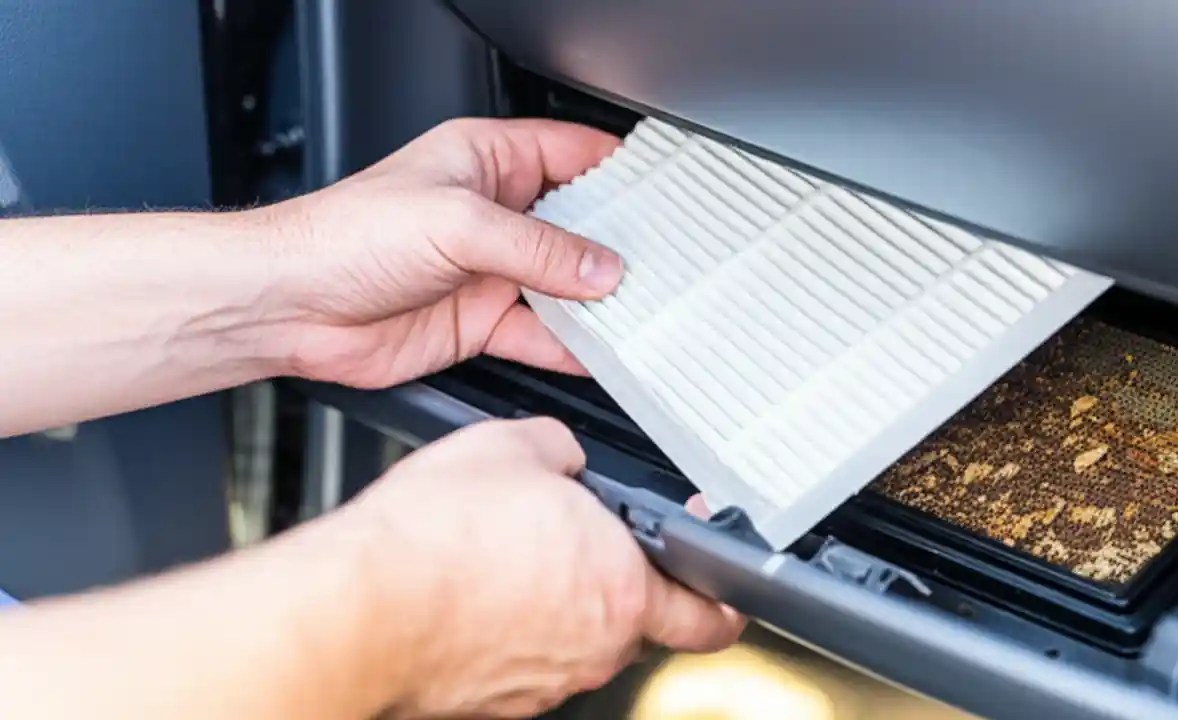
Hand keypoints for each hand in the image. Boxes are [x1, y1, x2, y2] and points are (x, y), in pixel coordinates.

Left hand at [254, 118, 623, 387]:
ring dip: (595, 303)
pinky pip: (538, 334)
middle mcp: (492, 213)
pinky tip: (595, 352)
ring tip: (638, 312)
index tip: (658, 192)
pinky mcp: (477, 322)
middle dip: (614, 246)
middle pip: (575, 227)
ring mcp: (487, 271)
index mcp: (485, 161)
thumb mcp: (457, 223)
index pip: (570, 154)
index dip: (615, 170)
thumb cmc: (345, 235)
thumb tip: (598, 267)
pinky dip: (568, 346)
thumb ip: (537, 247)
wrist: (290, 305)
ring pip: (561, 287)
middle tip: (657, 263)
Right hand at [335, 418, 743, 717]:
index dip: (719, 593)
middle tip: (572, 535)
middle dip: (611, 576)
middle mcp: (593, 647)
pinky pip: (521, 657)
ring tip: (503, 555)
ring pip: (571, 636)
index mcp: (622, 587)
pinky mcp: (495, 700)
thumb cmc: (432, 540)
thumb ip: (562, 451)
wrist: (356, 608)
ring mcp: (543, 682)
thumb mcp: (514, 446)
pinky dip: (509, 627)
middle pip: (631, 616)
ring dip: (553, 601)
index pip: (710, 615)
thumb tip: (563, 459)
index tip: (716, 578)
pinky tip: (470, 588)